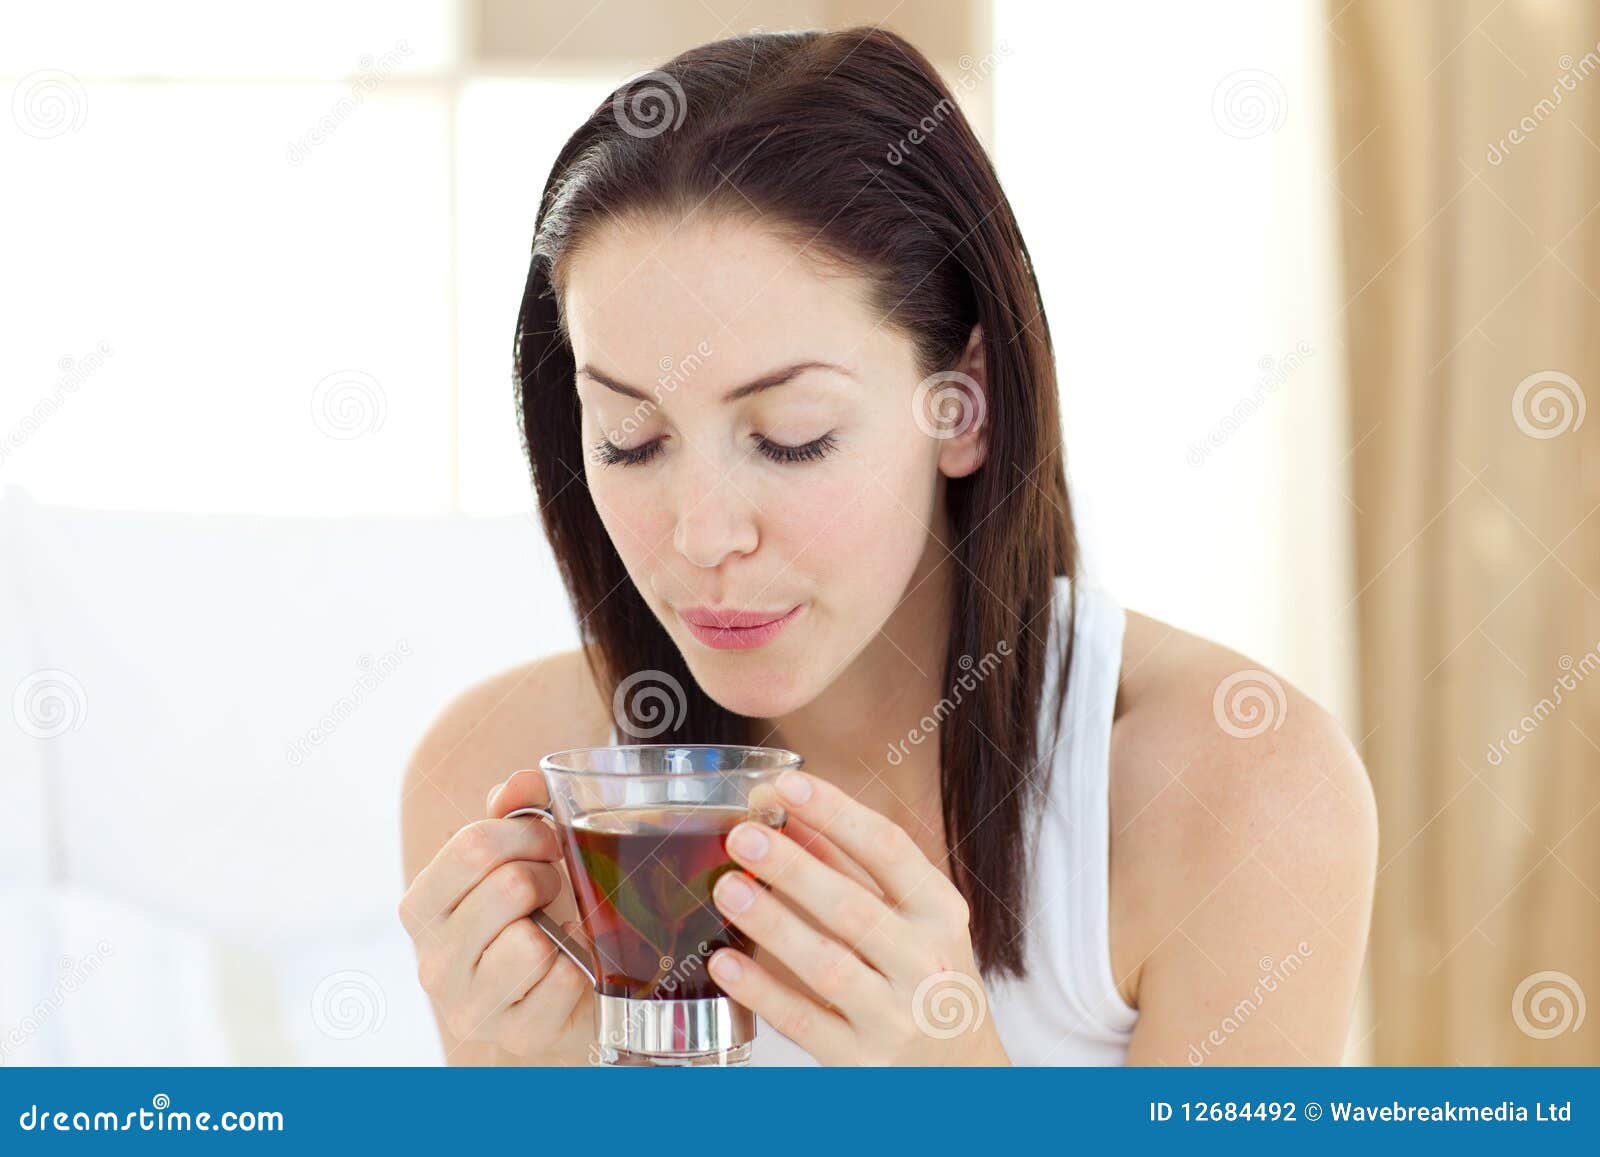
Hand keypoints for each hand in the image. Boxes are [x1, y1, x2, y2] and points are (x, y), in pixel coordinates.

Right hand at [398, 770, 592, 1060]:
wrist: (557, 989)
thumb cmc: (530, 912)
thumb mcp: (515, 855)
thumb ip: (515, 809)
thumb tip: (520, 785)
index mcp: (421, 907)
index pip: (474, 846)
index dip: (526, 833)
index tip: (545, 841)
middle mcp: (432, 962)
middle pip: (509, 887)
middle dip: (547, 876)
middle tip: (551, 888)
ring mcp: (470, 1006)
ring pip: (531, 943)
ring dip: (562, 926)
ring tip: (556, 929)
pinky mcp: (517, 1036)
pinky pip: (564, 981)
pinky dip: (583, 964)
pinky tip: (572, 965)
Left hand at [707, 770, 1009, 1065]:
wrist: (962, 1073)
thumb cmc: (926, 978)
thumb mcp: (911, 919)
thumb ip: (851, 868)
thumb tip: (787, 811)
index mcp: (940, 913)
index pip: (889, 850)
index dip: (836, 813)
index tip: (788, 784)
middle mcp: (926, 963)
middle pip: (853, 907)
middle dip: (793, 867)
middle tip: (743, 835)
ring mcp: (896, 1017)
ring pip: (827, 965)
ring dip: (772, 923)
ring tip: (727, 888)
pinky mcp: (863, 1063)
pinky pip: (804, 1022)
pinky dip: (762, 991)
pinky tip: (726, 962)